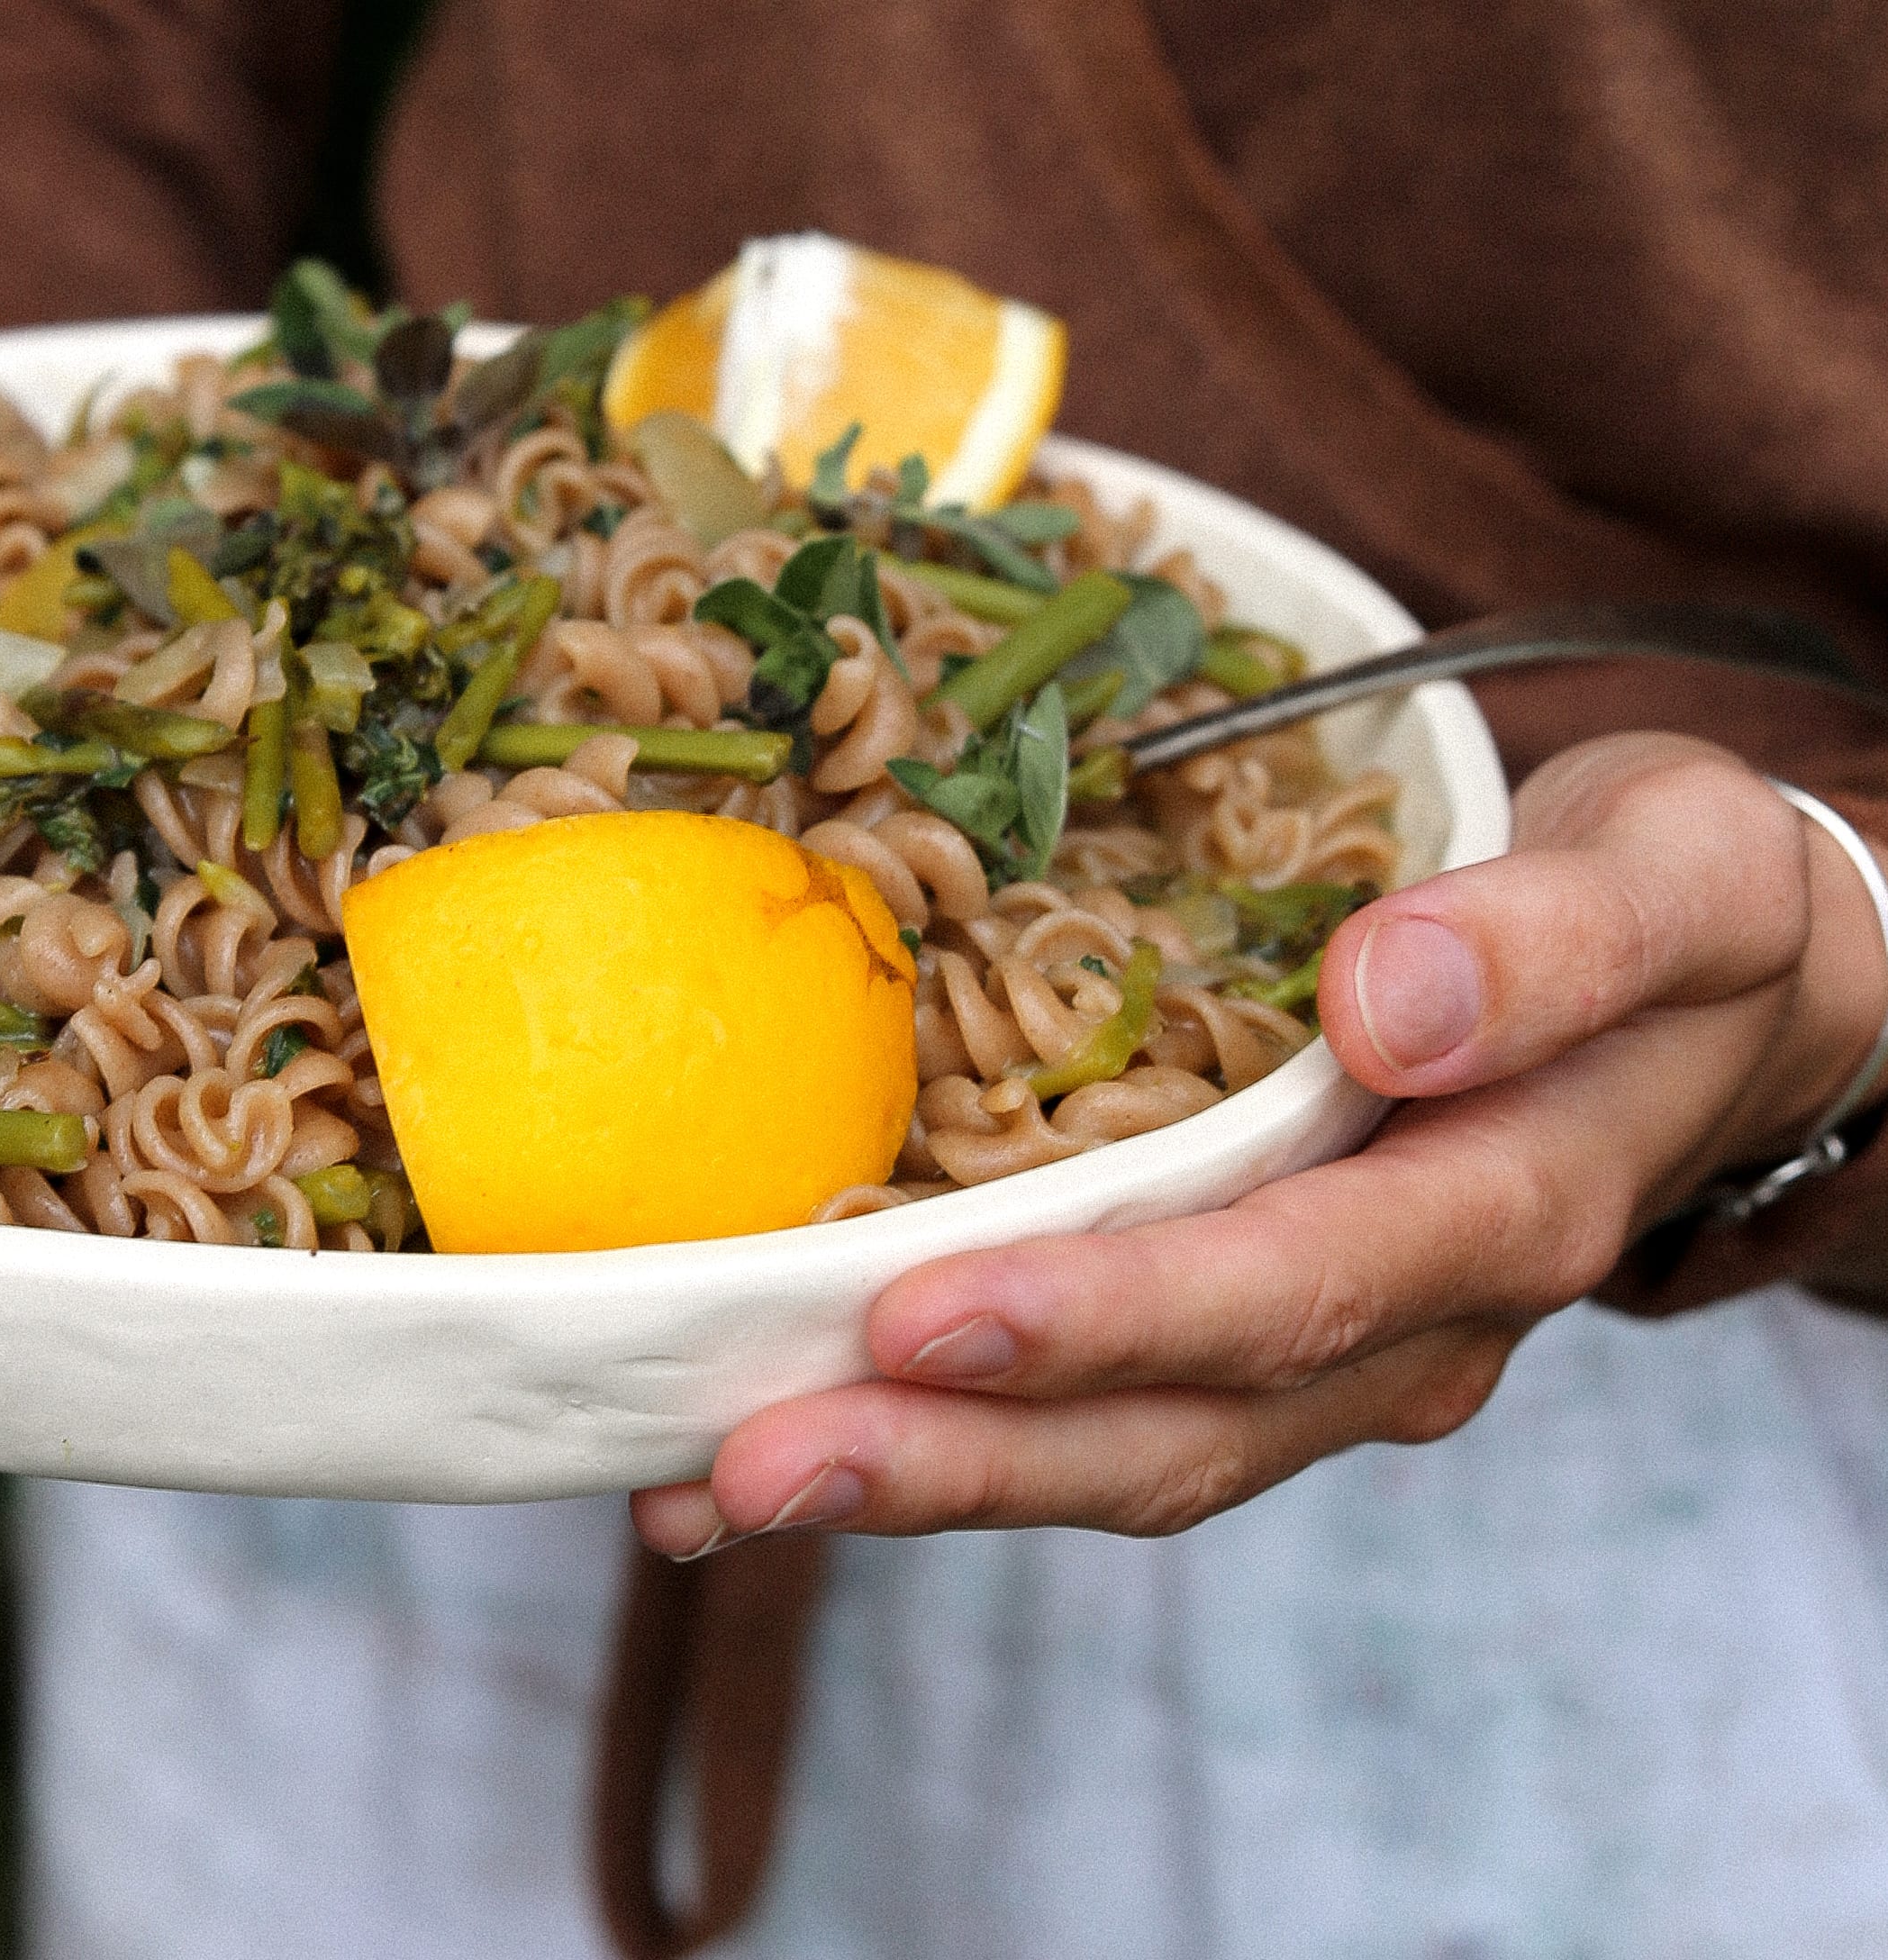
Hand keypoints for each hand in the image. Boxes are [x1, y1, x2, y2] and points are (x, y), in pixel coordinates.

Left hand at [635, 732, 1887, 1552]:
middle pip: (1168, 1429)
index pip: (1291, 1291)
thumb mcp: (1677, 875)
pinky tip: (754, 1440)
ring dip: (910, 1484)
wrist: (1716, 1002)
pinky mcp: (1232, 1341)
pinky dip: (928, 1441)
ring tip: (704, 1491)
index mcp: (1498, 1210)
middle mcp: (1399, 1327)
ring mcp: (1314, 1357)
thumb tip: (1394, 1000)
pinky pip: (1080, 1420)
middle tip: (747, 1460)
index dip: (1110, 1319)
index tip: (924, 1313)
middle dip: (953, 1455)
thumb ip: (1558, 938)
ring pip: (1107, 1458)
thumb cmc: (1676, 913)